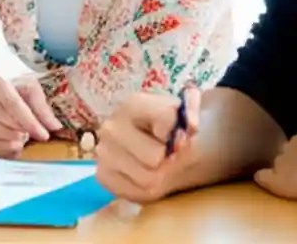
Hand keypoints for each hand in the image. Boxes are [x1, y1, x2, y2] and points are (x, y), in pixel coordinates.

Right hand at [0, 76, 63, 157]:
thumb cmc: (12, 94)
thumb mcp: (28, 90)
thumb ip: (42, 107)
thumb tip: (55, 126)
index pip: (13, 104)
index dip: (30, 121)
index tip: (45, 135)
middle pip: (10, 123)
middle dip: (27, 131)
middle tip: (34, 131)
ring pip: (5, 137)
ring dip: (20, 139)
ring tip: (22, 133)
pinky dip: (12, 149)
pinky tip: (15, 141)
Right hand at [94, 86, 200, 202]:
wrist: (158, 146)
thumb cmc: (173, 129)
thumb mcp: (189, 114)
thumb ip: (193, 114)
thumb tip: (190, 126)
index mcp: (132, 104)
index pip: (166, 119)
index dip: (181, 133)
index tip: (182, 138)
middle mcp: (111, 126)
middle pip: (155, 157)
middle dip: (168, 159)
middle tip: (169, 156)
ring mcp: (103, 152)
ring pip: (148, 178)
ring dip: (160, 176)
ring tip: (157, 165)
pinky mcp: (102, 175)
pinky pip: (136, 193)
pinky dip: (146, 189)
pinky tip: (144, 175)